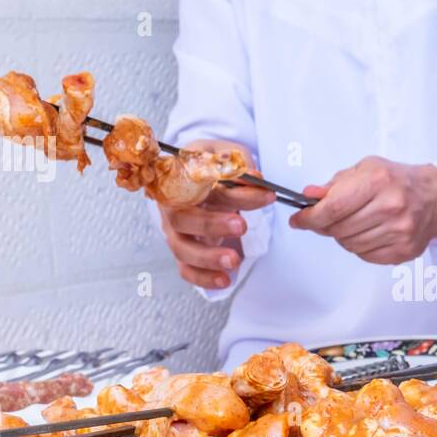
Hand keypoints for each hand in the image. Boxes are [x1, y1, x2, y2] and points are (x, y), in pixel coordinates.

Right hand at [159, 141, 275, 289]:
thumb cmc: (210, 166)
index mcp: (179, 180)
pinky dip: (203, 278)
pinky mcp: (183, 252)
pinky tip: (225, 280)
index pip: (201, 186)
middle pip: (183, 219)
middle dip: (212, 224)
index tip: (265, 194)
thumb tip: (255, 178)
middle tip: (241, 226)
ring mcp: (175, 232)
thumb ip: (239, 165)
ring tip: (234, 260)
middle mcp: (172, 207)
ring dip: (207, 257)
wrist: (196, 177)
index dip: (232, 191)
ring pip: (182, 248)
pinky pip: (186, 269)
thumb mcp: (225, 155)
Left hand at [288, 157, 436, 265]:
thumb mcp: (366, 169)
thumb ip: (336, 184)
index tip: (299, 220)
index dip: (310, 218)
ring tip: (353, 223)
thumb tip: (310, 196)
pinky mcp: (403, 250)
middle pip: (339, 229)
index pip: (333, 208)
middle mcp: (390, 206)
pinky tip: (368, 232)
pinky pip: (365, 255)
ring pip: (349, 245)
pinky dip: (359, 246)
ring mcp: (398, 231)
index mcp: (378, 181)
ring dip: (342, 236)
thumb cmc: (398, 181)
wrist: (435, 198)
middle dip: (324, 226)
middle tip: (324, 220)